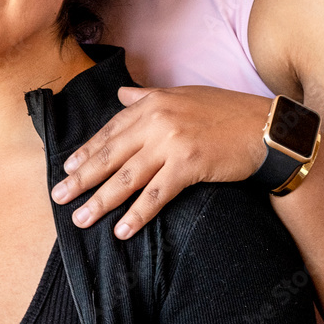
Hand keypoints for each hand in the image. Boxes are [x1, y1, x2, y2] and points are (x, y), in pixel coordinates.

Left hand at [51, 86, 271, 237]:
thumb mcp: (180, 95)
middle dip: (81, 178)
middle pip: (109, 155)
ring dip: (101, 201)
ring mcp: (170, 144)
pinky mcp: (188, 166)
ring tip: (81, 219)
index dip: (86, 152)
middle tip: (59, 196)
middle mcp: (154, 122)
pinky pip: (156, 195)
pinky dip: (137, 214)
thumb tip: (121, 93)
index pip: (109, 131)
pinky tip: (121, 230)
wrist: (265, 128)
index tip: (67, 168)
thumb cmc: (223, 111)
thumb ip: (146, 97)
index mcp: (149, 104)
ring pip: (126, 177)